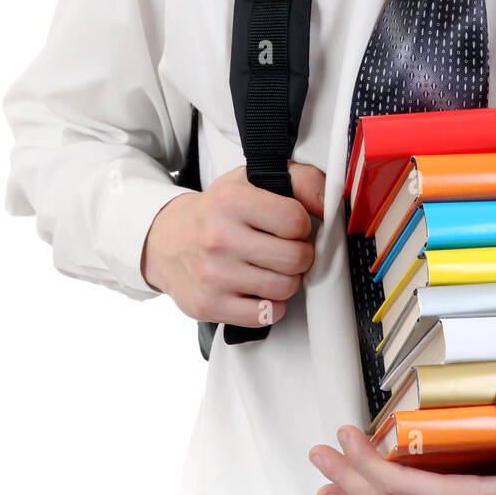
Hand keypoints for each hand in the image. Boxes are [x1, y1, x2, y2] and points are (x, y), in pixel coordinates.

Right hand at [140, 160, 325, 329]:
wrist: (166, 241)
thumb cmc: (216, 211)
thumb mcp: (251, 180)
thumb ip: (299, 180)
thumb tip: (329, 201)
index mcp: (231, 200)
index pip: (296, 220)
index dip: (302, 224)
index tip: (292, 225)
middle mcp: (219, 237)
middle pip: (296, 258)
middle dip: (301, 254)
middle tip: (287, 248)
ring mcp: (213, 275)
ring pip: (285, 288)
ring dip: (287, 279)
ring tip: (272, 267)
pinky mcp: (209, 305)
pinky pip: (266, 314)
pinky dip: (270, 304)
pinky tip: (258, 288)